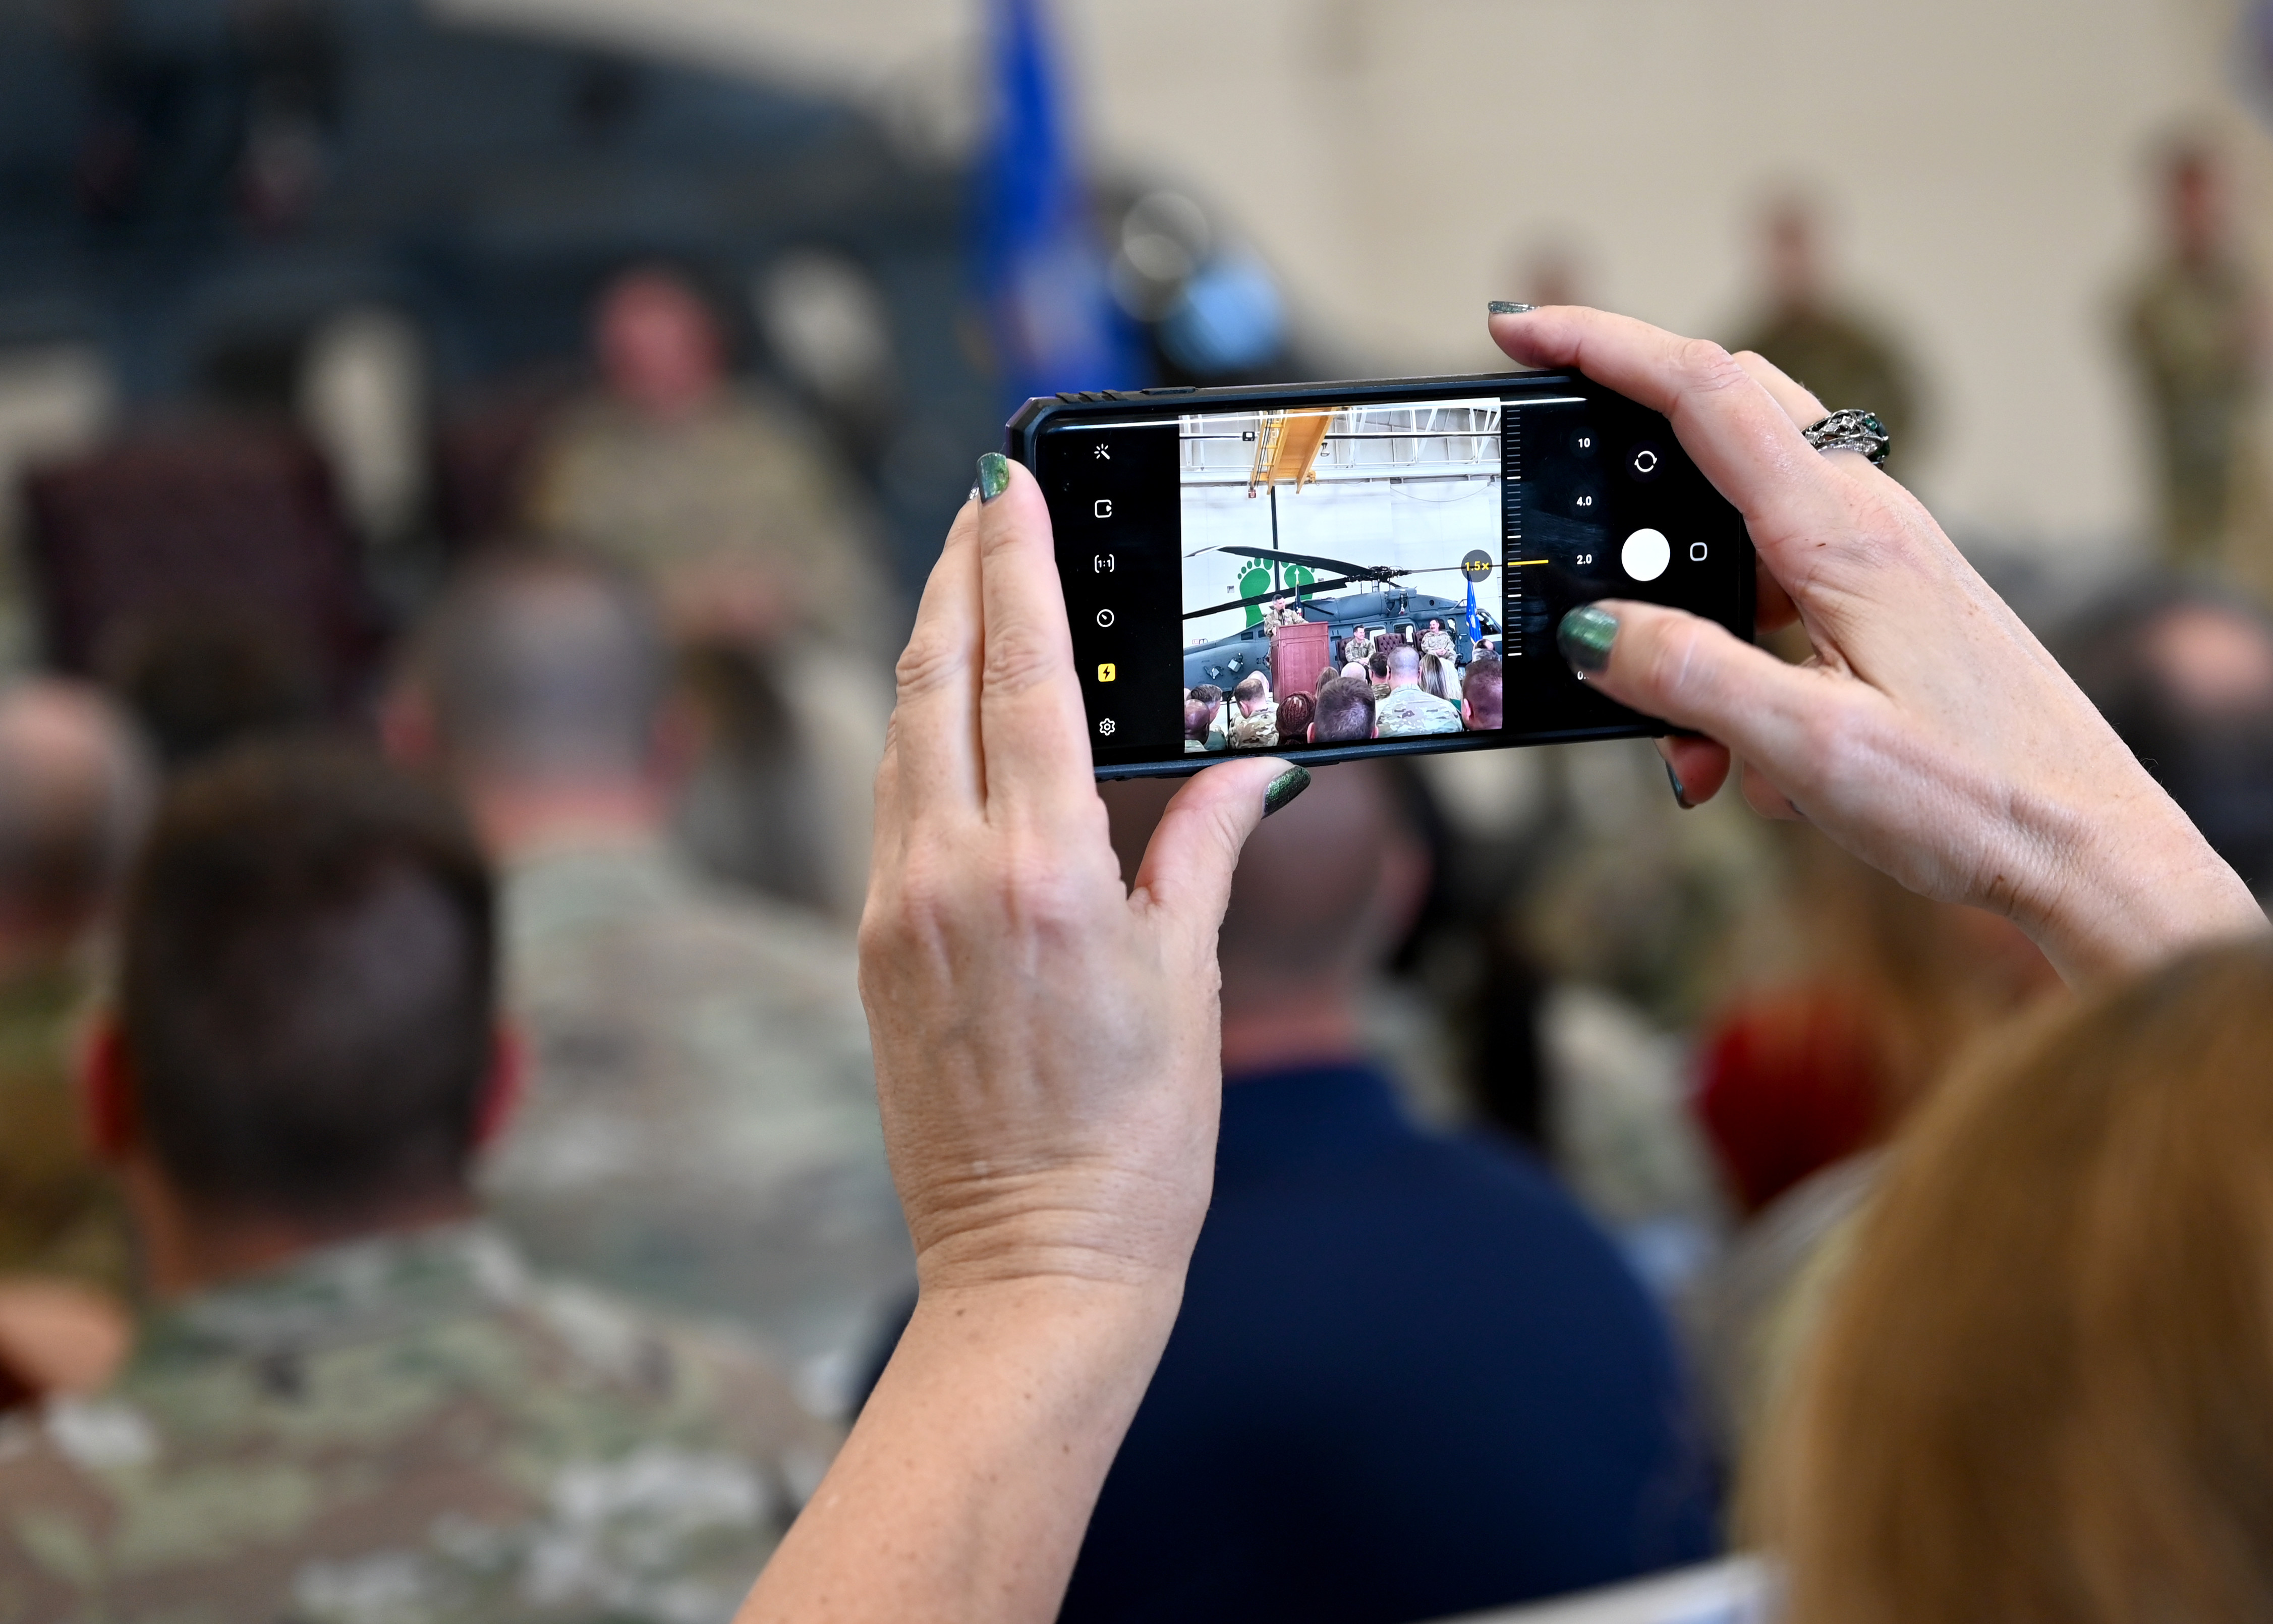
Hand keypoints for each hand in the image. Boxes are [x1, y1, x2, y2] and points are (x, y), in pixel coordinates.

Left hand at [859, 458, 1289, 1298]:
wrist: (1033, 1267)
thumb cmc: (1136, 1140)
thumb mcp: (1188, 979)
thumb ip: (1204, 848)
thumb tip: (1255, 764)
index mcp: (1045, 872)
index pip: (1025, 673)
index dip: (1017, 563)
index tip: (1011, 482)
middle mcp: (951, 876)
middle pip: (935, 678)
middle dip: (955, 574)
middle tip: (982, 502)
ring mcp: (897, 912)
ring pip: (899, 737)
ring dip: (928, 649)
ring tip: (963, 586)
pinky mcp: (874, 951)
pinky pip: (888, 809)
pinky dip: (916, 739)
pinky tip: (945, 716)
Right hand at [1491, 306, 2265, 982]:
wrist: (2088, 848)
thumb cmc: (1978, 797)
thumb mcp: (1813, 749)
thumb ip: (1688, 680)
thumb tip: (1589, 630)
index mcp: (1842, 533)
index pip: (1701, 392)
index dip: (1600, 345)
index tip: (1520, 331)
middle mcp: (1863, 524)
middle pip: (1717, 417)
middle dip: (1620, 439)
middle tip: (1547, 475)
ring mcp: (1874, 561)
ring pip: (1732, 527)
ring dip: (1676, 612)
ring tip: (1684, 742)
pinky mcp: (1878, 607)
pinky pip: (1766, 597)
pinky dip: (1723, 662)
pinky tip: (1732, 760)